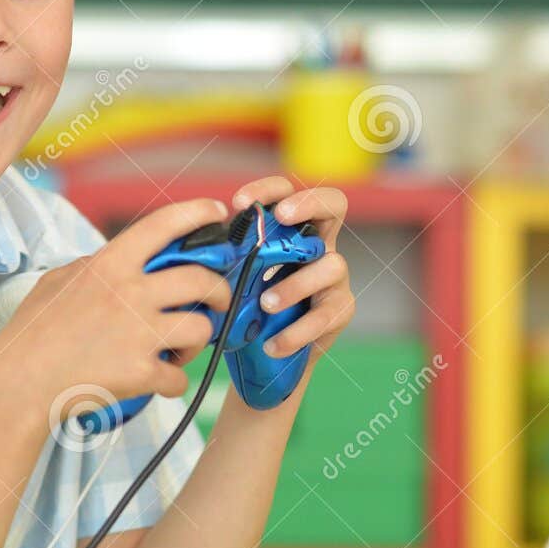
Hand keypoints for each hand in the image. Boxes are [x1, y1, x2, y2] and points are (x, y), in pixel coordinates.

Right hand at [0, 199, 234, 418]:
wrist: (18, 384)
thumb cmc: (33, 333)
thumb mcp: (58, 281)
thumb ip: (95, 266)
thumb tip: (117, 260)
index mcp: (110, 265)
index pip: (164, 224)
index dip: (198, 212)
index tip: (216, 213)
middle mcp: (130, 293)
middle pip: (202, 280)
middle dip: (220, 293)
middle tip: (216, 304)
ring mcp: (139, 333)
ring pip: (202, 329)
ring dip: (198, 342)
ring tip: (179, 351)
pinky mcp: (142, 372)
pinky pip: (181, 377)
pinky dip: (174, 383)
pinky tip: (157, 382)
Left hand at [232, 176, 354, 359]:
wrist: (263, 358)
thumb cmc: (246, 310)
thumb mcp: (235, 281)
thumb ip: (232, 261)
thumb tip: (208, 247)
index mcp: (291, 231)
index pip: (287, 193)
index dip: (269, 189)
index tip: (240, 202)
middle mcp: (319, 245)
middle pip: (332, 205)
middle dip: (307, 204)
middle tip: (281, 217)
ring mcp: (334, 277)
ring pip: (329, 265)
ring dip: (295, 284)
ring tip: (266, 304)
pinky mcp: (340, 311)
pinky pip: (326, 315)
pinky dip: (297, 332)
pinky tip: (273, 345)